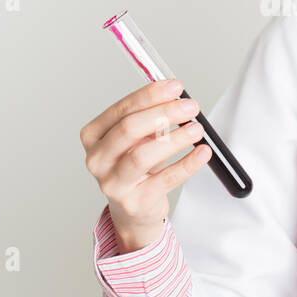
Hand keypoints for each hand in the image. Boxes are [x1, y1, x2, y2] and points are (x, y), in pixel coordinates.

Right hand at [80, 78, 212, 252]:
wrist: (134, 209)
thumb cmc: (136, 167)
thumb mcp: (137, 139)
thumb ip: (150, 117)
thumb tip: (174, 96)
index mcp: (94, 136)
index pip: (122, 109)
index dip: (150, 95)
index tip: (174, 87)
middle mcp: (97, 159)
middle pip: (129, 129)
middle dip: (163, 113)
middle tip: (189, 106)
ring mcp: (112, 183)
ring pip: (142, 155)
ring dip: (174, 139)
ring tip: (196, 128)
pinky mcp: (134, 202)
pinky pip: (164, 180)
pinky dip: (187, 164)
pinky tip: (202, 153)